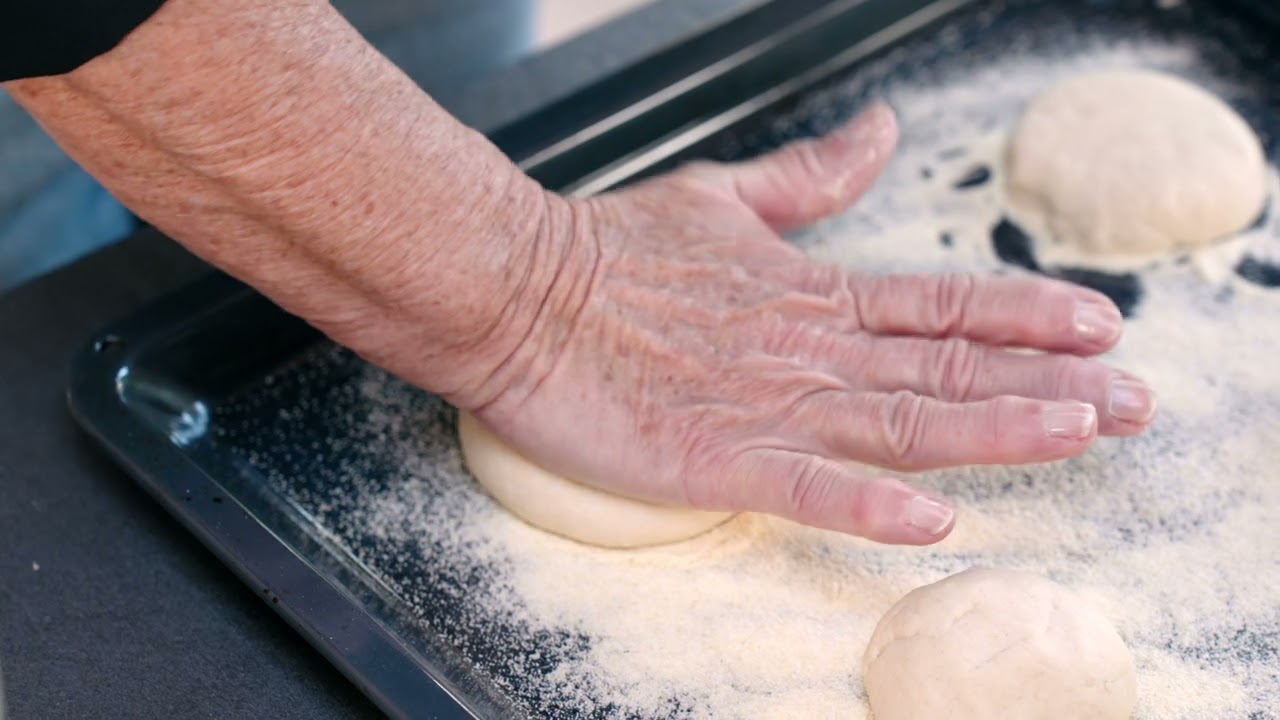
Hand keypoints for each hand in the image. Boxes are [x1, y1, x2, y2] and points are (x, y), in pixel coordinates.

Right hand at [470, 104, 1156, 544]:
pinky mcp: (707, 457)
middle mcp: (804, 349)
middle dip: (1048, 385)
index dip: (1026, 316)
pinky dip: (867, 501)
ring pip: (898, 420)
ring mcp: (761, 404)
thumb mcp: (722, 199)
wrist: (511, 288)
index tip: (1103, 328)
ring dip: (991, 429)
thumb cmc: (606, 250)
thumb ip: (811, 176)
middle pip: (946, 367)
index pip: (941, 305)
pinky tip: (930, 521)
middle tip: (1136, 403)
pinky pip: (801, 483)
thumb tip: (879, 129)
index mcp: (808, 293)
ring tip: (1075, 436)